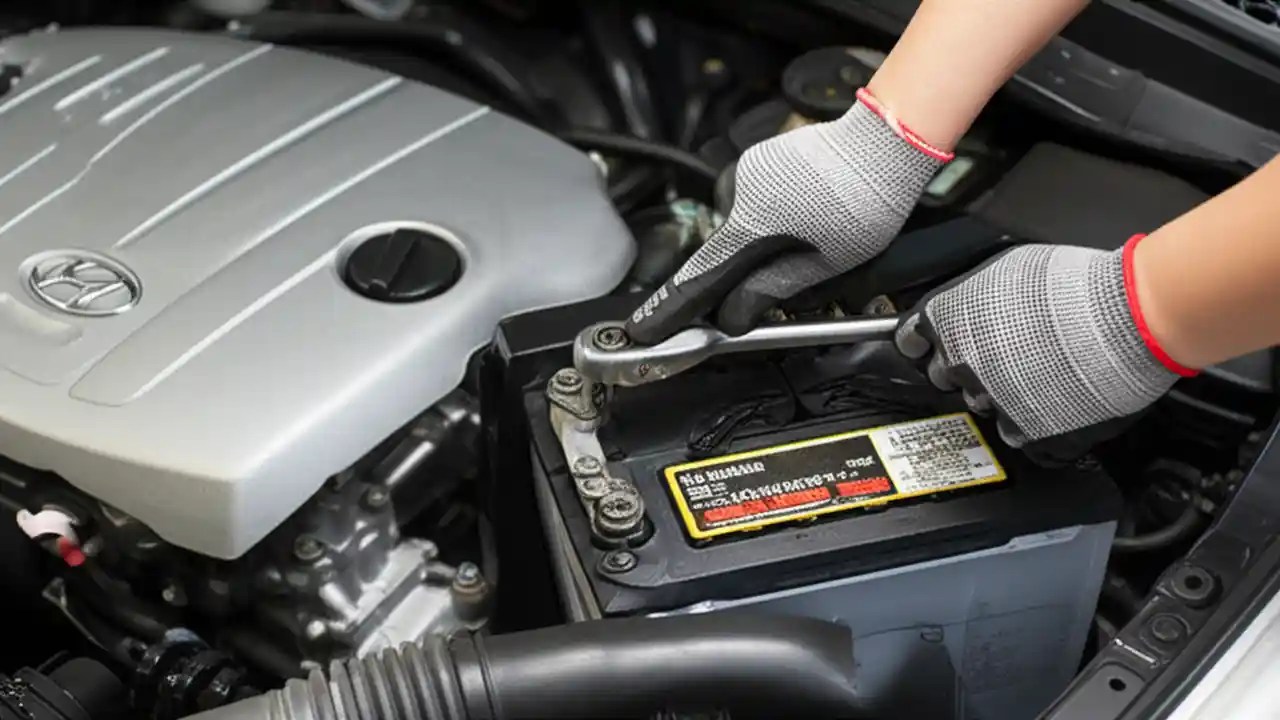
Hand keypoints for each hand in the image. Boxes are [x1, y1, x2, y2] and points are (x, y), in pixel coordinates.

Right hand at [625, 89, 950, 344]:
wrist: (888, 139)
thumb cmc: (867, 199)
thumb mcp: (827, 264)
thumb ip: (771, 292)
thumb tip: (733, 318)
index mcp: (751, 225)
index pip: (699, 280)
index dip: (670, 311)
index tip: (643, 329)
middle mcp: (740, 193)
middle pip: (728, 252)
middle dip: (749, 271)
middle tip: (799, 268)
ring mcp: (749, 172)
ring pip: (746, 227)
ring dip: (768, 240)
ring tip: (819, 233)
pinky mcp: (761, 161)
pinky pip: (758, 201)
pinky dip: (776, 216)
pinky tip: (812, 212)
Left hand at [895, 240, 1196, 460]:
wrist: (1131, 318)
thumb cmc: (1080, 285)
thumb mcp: (1010, 267)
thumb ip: (975, 294)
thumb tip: (971, 303)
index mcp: (949, 319)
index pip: (910, 339)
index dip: (926, 341)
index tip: (934, 343)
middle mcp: (961, 363)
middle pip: (944, 375)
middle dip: (966, 366)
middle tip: (1004, 353)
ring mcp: (993, 402)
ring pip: (981, 407)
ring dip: (1002, 394)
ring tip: (1041, 372)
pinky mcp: (1028, 433)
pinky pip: (1017, 436)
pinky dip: (1034, 423)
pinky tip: (1055, 400)